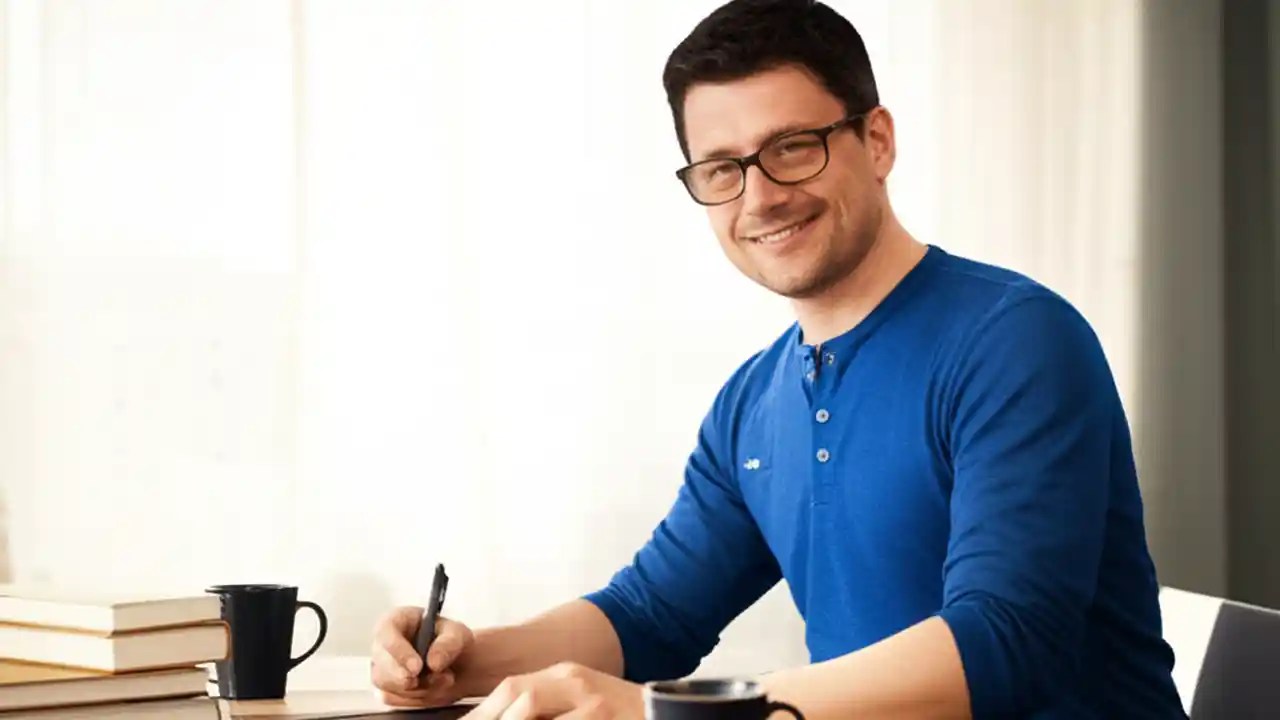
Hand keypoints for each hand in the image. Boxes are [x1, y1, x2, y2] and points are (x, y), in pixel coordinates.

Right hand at [370, 606, 474, 706]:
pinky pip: (395, 699)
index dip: (399, 651)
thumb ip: (448, 644)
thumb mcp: (457, 634)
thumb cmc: (451, 641)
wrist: (458, 665)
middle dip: (406, 677)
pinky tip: (435, 687)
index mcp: (396, 621)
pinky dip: (418, 697)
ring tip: (445, 678)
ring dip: (419, 688)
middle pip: (381, 664)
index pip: (385, 633)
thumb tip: (433, 662)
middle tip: (431, 679)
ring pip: (388, 685)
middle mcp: (383, 644)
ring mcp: (382, 668)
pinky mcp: (387, 689)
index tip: (417, 667)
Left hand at [461, 661, 642, 718]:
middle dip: (491, 719)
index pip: (511, 687)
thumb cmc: (620, 712)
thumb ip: (546, 706)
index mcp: (565, 675)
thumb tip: (500, 716)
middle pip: (520, 698)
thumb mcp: (580, 699)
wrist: (666, 712)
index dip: (482, 711)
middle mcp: (577, 684)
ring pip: (532, 711)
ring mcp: (594, 705)